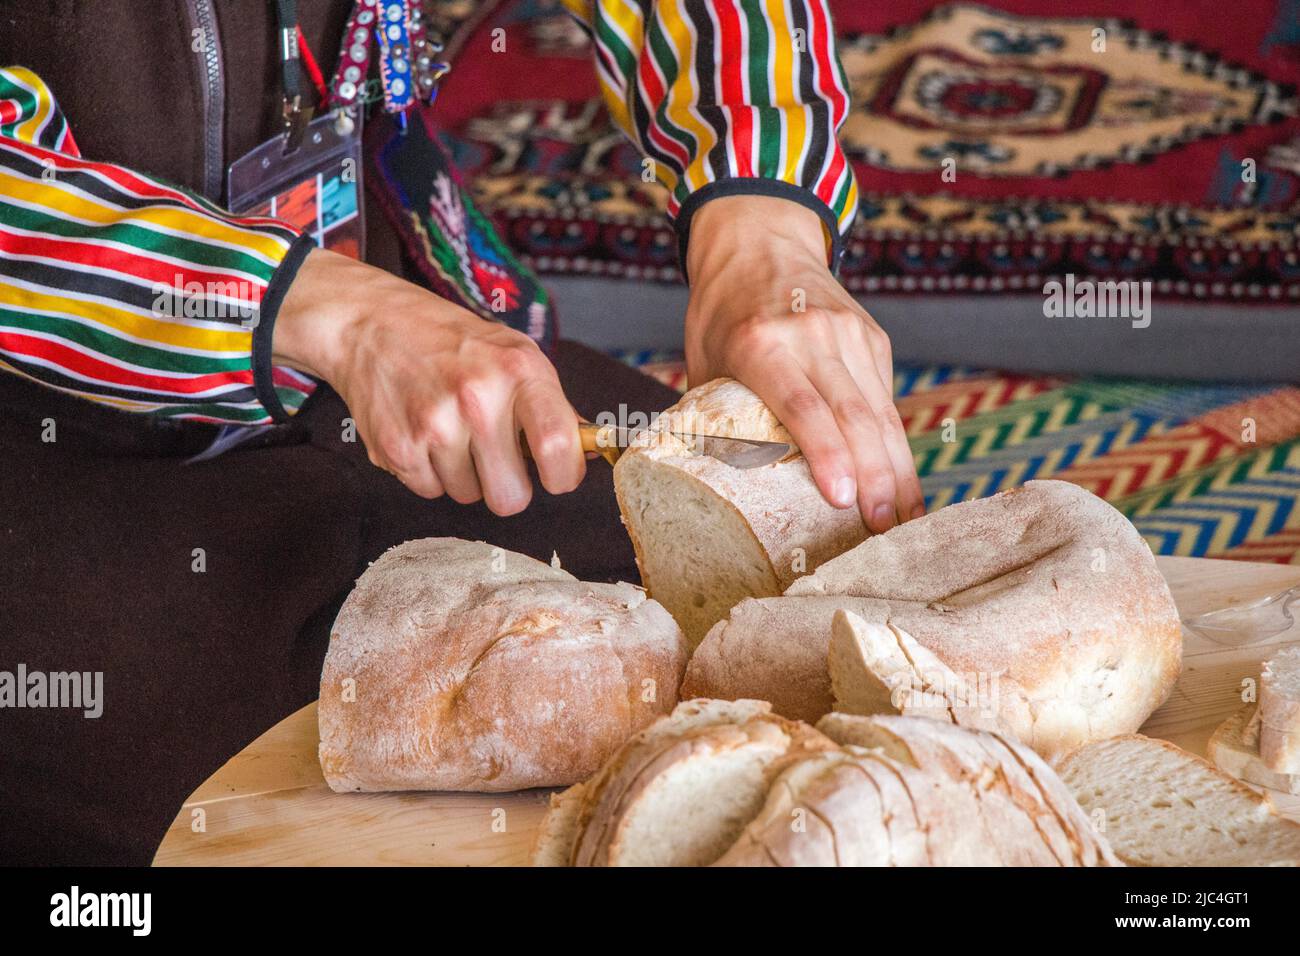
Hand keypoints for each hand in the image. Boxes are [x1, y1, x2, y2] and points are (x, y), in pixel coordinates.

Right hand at [272, 248, 584, 513]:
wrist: (373, 323)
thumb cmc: (454, 342)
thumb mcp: (516, 354)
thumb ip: (554, 405)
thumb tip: (592, 451)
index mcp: (519, 371)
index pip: (558, 447)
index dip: (564, 475)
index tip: (556, 474)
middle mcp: (477, 398)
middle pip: (512, 497)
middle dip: (508, 485)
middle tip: (496, 456)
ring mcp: (434, 425)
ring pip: (470, 496)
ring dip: (465, 474)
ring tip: (451, 430)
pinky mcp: (398, 447)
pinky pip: (432, 491)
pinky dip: (430, 472)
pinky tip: (423, 433)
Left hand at [684, 195, 923, 532]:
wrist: (759, 238)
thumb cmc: (720, 312)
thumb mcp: (704, 360)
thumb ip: (712, 417)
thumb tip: (713, 491)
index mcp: (762, 342)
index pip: (802, 405)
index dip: (826, 454)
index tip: (842, 499)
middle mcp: (812, 334)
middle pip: (855, 416)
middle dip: (874, 478)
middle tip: (882, 531)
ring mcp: (850, 334)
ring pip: (881, 412)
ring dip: (896, 470)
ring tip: (903, 520)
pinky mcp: (872, 339)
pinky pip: (886, 401)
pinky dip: (895, 446)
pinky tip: (901, 485)